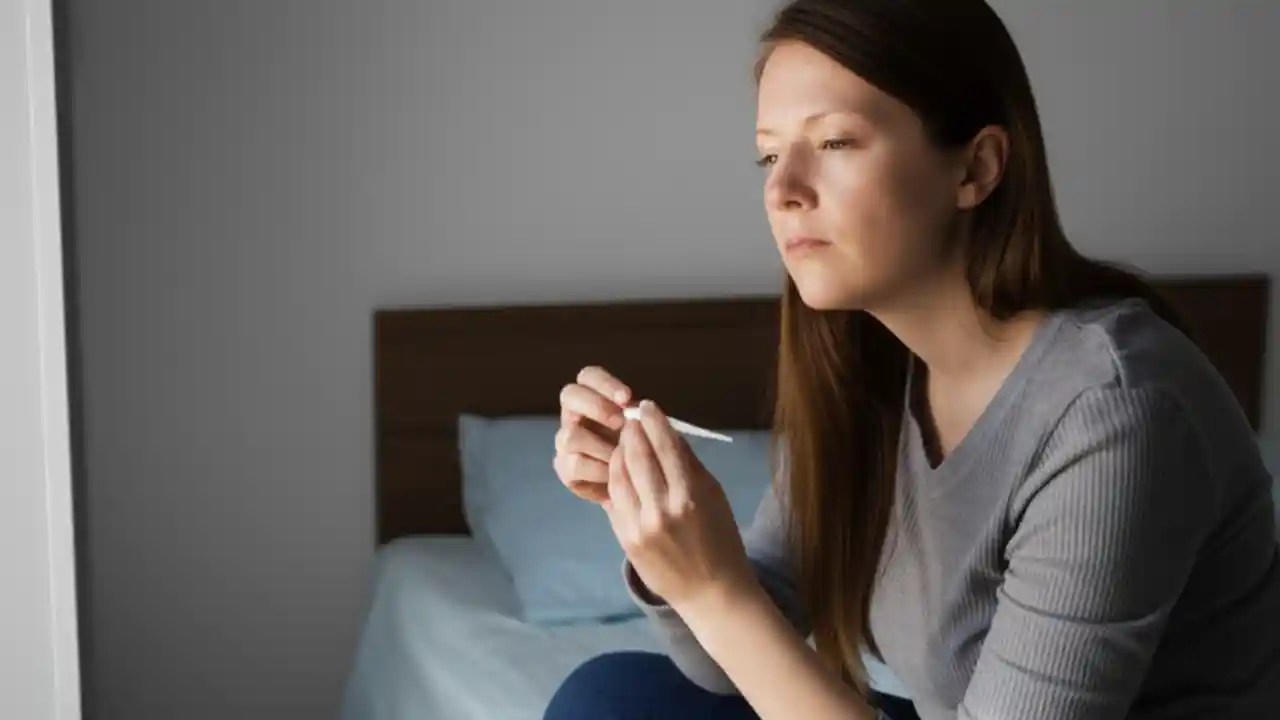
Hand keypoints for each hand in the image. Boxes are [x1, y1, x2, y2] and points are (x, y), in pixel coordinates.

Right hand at [554, 366, 631, 503]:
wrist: (638, 485)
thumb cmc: (644, 448)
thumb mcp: (646, 427)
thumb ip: (641, 416)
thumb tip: (639, 410)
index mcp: (593, 396)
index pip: (589, 376)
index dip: (605, 384)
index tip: (627, 397)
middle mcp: (574, 414)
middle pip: (569, 394)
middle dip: (597, 406)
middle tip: (622, 422)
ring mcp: (566, 441)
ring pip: (569, 434)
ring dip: (600, 445)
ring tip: (624, 456)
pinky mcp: (564, 467)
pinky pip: (574, 464)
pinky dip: (597, 469)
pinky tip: (615, 474)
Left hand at [604, 400, 756, 612]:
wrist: (712, 592)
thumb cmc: (720, 538)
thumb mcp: (714, 495)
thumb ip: (688, 463)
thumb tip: (667, 430)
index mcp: (690, 496)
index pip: (665, 446)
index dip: (653, 421)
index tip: (646, 406)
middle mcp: (662, 510)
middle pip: (637, 456)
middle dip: (631, 431)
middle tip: (629, 418)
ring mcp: (640, 527)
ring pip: (619, 474)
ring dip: (618, 452)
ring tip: (623, 441)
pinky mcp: (626, 540)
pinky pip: (615, 498)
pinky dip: (615, 477)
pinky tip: (620, 467)